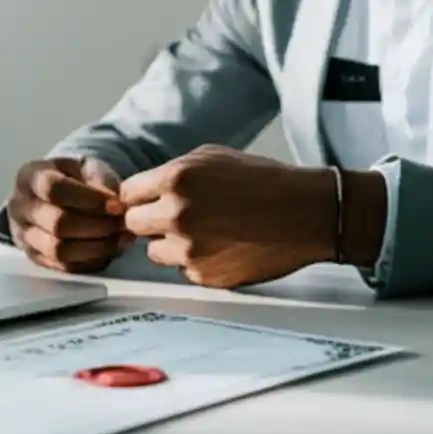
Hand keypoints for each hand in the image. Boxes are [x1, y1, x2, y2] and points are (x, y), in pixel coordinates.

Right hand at [8, 157, 131, 273]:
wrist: (57, 195)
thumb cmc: (74, 178)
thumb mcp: (87, 167)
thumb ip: (100, 179)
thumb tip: (114, 203)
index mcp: (30, 176)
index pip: (53, 188)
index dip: (88, 199)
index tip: (116, 205)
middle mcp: (19, 207)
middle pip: (57, 224)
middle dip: (97, 226)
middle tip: (121, 224)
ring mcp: (24, 235)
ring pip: (59, 250)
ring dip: (96, 247)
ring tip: (118, 238)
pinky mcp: (35, 258)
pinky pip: (64, 267)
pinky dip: (90, 261)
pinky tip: (108, 250)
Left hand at [120, 145, 339, 287]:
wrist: (305, 212)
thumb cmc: (262, 180)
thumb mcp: (211, 157)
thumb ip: (171, 173)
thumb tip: (143, 190)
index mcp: (176, 179)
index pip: (127, 194)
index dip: (138, 197)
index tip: (148, 200)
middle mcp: (177, 214)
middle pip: (133, 225)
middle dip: (148, 220)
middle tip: (172, 217)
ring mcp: (190, 249)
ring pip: (155, 251)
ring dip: (170, 243)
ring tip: (204, 231)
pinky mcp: (205, 276)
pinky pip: (182, 270)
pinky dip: (195, 261)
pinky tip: (222, 246)